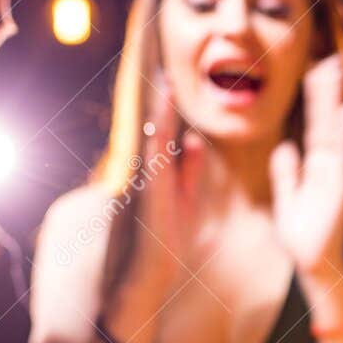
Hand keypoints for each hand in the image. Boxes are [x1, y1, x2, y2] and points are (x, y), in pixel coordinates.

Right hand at [125, 86, 204, 290]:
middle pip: (157, 129)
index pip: (165, 131)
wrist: (155, 272)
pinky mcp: (152, 199)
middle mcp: (151, 174)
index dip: (167, 106)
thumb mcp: (188, 199)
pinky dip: (158, 147)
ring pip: (154, 143)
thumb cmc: (170, 239)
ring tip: (164, 86)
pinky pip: (155, 169)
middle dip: (161, 101)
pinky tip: (161, 128)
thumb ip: (190, 170)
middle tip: (162, 70)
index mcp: (161, 172)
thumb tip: (194, 139)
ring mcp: (148, 185)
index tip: (169, 77)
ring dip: (159, 116)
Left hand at [270, 55, 342, 278]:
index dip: (316, 98)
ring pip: (335, 129)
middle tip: (329, 58)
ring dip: (337, 100)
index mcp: (314, 166)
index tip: (315, 69)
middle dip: (327, 90)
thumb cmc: (302, 236)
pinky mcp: (340, 185)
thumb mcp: (287, 198)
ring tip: (337, 72)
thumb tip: (284, 147)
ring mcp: (336, 173)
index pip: (315, 124)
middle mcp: (328, 165)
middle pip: (326, 120)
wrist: (313, 263)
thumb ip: (286, 173)